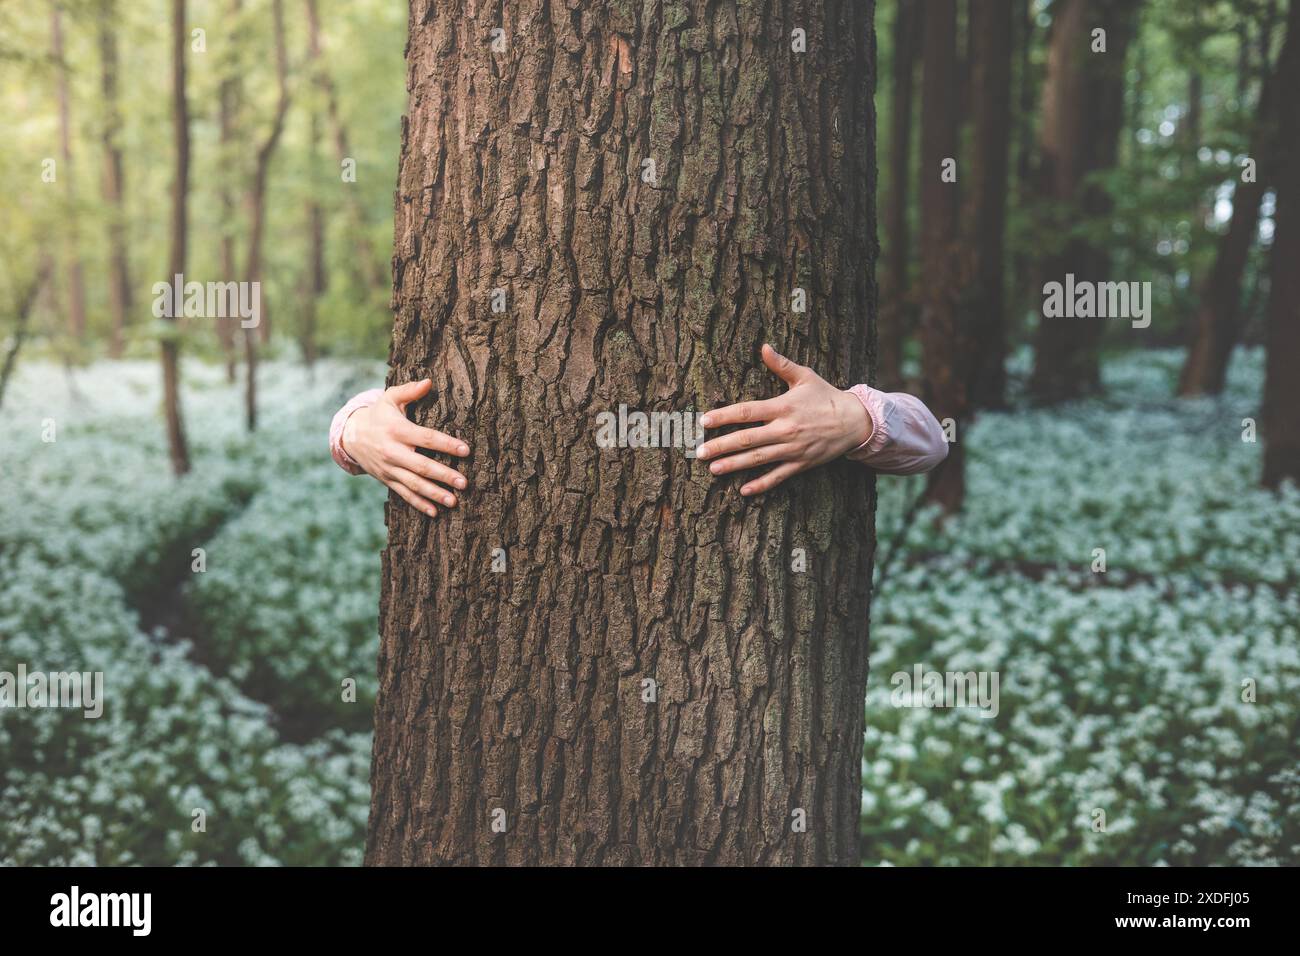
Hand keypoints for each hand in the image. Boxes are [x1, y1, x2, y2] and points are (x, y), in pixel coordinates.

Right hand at [341, 379, 469, 515]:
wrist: (351, 436)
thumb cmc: (378, 415)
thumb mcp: (390, 398)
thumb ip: (409, 390)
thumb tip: (429, 382)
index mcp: (397, 430)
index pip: (426, 438)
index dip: (446, 444)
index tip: (466, 450)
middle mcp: (393, 451)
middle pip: (421, 465)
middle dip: (443, 475)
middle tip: (464, 482)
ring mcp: (389, 468)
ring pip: (413, 484)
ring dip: (434, 494)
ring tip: (453, 501)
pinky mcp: (387, 480)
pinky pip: (404, 494)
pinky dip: (419, 504)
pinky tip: (435, 512)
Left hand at [696, 344, 871, 495]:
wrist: (855, 421)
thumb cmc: (826, 396)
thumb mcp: (805, 376)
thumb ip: (781, 364)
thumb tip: (764, 347)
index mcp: (782, 406)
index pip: (747, 411)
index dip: (724, 416)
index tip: (704, 421)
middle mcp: (785, 429)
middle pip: (746, 439)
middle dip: (721, 446)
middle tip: (700, 453)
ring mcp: (792, 449)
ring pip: (758, 459)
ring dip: (734, 465)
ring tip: (713, 469)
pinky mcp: (801, 464)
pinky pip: (778, 477)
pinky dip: (761, 485)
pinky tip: (744, 491)